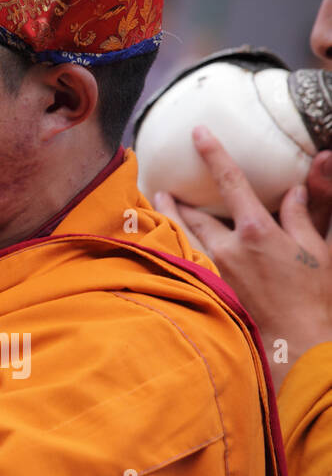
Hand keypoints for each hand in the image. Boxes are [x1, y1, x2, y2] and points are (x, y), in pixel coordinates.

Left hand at [152, 126, 331, 389]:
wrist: (296, 342)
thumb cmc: (313, 298)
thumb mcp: (317, 250)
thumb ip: (303, 217)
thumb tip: (293, 192)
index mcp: (257, 230)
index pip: (230, 181)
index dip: (214, 153)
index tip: (198, 132)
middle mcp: (229, 246)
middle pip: (191, 214)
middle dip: (174, 201)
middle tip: (162, 190)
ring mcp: (215, 269)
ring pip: (184, 238)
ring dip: (171, 223)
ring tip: (160, 210)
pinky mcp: (211, 289)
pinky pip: (188, 263)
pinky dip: (178, 252)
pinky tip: (170, 249)